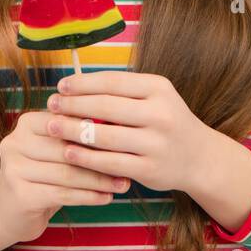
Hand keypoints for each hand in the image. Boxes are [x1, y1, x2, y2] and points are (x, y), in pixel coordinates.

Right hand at [0, 110, 132, 243]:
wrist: (10, 211)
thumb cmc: (44, 174)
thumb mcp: (57, 151)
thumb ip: (77, 137)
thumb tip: (119, 127)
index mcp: (26, 123)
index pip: (66, 120)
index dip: (96, 129)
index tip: (126, 136)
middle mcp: (14, 142)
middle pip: (67, 147)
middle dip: (101, 157)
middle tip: (130, 163)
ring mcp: (13, 169)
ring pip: (67, 172)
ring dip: (99, 180)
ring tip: (123, 184)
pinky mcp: (19, 195)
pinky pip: (62, 193)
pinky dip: (88, 196)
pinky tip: (106, 197)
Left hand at [45, 71, 211, 193]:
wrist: (199, 157)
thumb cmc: (166, 121)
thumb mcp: (154, 97)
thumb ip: (121, 92)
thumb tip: (74, 88)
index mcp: (158, 88)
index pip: (112, 81)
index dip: (82, 83)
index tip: (61, 86)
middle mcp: (160, 114)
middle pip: (105, 106)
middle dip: (73, 105)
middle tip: (51, 105)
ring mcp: (156, 143)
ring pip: (105, 136)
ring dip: (73, 131)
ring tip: (52, 127)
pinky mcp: (150, 169)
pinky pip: (110, 162)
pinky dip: (85, 157)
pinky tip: (68, 152)